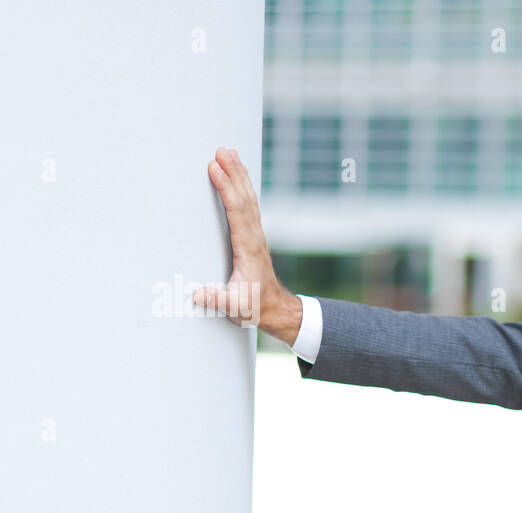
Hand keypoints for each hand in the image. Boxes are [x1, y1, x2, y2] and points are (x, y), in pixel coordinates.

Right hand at [193, 146, 301, 345]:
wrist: (276, 308)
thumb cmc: (255, 307)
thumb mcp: (237, 308)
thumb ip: (218, 300)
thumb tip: (200, 294)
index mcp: (248, 248)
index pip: (236, 212)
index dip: (226, 189)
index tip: (215, 168)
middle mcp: (254, 237)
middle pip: (244, 198)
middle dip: (234, 173)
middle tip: (223, 149)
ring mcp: (256, 235)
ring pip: (248, 199)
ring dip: (239, 175)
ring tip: (230, 152)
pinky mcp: (253, 236)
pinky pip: (248, 205)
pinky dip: (242, 186)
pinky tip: (238, 174)